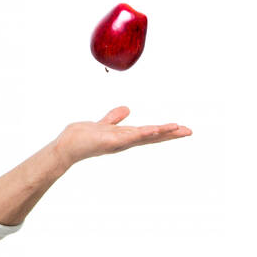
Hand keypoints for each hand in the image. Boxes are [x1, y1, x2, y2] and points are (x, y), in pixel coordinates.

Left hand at [56, 106, 191, 167]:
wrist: (67, 147)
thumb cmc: (82, 138)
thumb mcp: (103, 125)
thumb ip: (114, 118)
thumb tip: (127, 109)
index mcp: (125, 137)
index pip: (149, 133)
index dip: (165, 131)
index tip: (181, 128)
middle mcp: (125, 141)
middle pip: (152, 136)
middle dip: (171, 134)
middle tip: (189, 131)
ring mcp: (119, 142)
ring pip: (145, 136)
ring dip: (162, 132)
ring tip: (179, 129)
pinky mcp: (111, 141)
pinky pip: (129, 136)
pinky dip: (142, 133)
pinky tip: (154, 130)